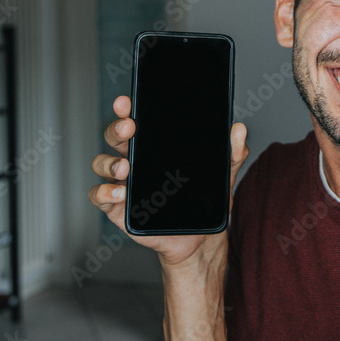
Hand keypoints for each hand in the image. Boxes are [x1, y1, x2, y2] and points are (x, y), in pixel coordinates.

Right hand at [89, 94, 248, 268]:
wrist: (200, 239)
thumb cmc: (204, 202)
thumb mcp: (223, 173)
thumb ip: (232, 152)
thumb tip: (239, 130)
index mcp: (154, 146)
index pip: (136, 121)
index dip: (127, 109)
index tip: (127, 102)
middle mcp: (135, 160)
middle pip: (116, 137)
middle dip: (117, 129)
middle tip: (129, 127)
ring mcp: (124, 183)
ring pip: (102, 163)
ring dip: (109, 162)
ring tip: (125, 167)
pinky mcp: (119, 208)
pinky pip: (100, 195)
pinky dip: (104, 192)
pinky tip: (120, 192)